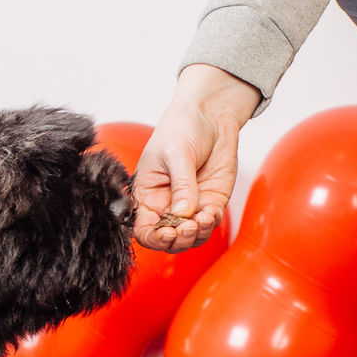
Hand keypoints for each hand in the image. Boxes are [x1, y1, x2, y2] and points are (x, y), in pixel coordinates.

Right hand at [134, 64, 259, 252]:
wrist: (211, 115)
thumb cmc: (182, 127)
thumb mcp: (176, 154)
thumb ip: (181, 186)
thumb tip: (184, 214)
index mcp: (147, 195)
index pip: (144, 229)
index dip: (154, 238)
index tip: (168, 232)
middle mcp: (167, 205)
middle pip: (168, 240)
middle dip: (178, 240)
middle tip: (187, 227)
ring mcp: (190, 206)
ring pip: (191, 238)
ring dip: (197, 235)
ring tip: (202, 219)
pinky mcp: (210, 202)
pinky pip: (209, 224)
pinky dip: (211, 224)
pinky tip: (211, 212)